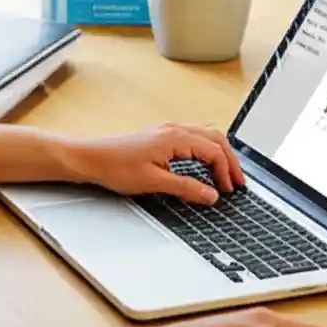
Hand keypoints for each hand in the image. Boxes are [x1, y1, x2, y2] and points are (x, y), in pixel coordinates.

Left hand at [68, 124, 245, 204]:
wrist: (90, 158)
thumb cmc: (115, 167)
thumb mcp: (154, 182)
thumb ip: (186, 188)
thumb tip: (210, 195)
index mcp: (176, 138)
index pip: (214, 151)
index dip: (225, 172)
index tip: (227, 190)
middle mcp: (174, 130)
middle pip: (215, 140)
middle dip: (229, 161)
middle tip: (236, 182)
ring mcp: (167, 132)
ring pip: (205, 138)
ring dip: (218, 155)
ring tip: (224, 175)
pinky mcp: (160, 138)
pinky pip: (192, 140)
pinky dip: (204, 153)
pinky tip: (202, 168)